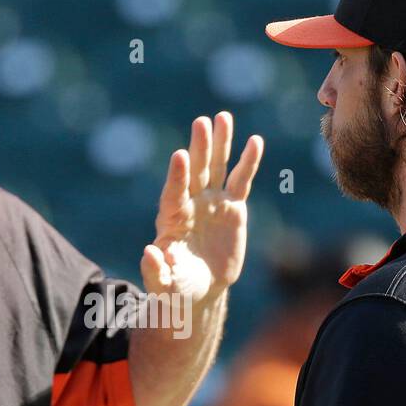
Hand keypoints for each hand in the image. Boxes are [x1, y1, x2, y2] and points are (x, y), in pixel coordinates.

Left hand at [142, 112, 262, 302]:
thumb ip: (155, 270)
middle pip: (194, 171)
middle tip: (201, 122)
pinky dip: (248, 162)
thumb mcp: (164, 285)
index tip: (179, 154)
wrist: (200, 287)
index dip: (177, 175)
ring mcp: (212, 201)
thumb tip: (149, 252)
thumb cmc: (177, 286)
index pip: (174, 192)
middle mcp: (191, 202)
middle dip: (199, 148)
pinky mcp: (232, 205)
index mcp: (172, 218)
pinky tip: (255, 141)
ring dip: (221, 143)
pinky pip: (241, 180)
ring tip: (223, 117)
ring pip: (216, 167)